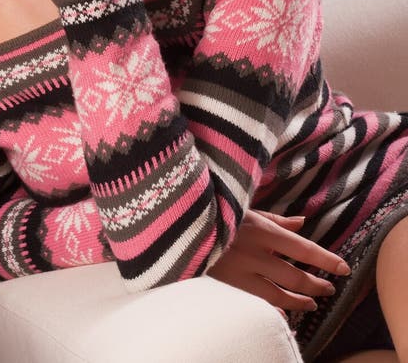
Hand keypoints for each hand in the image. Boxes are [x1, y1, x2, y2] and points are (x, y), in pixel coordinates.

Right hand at [207, 209, 348, 319]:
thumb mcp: (246, 211)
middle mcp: (254, 254)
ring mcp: (241, 274)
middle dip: (316, 283)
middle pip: (295, 276)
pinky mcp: (228, 288)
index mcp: (261, 230)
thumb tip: (302, 222)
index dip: (326, 260)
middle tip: (329, 287)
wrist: (181, 230)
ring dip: (300, 301)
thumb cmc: (217, 215)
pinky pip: (258, 305)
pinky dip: (275, 311)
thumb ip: (276, 219)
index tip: (344, 268)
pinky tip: (285, 314)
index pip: (303, 248)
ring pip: (279, 295)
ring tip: (312, 302)